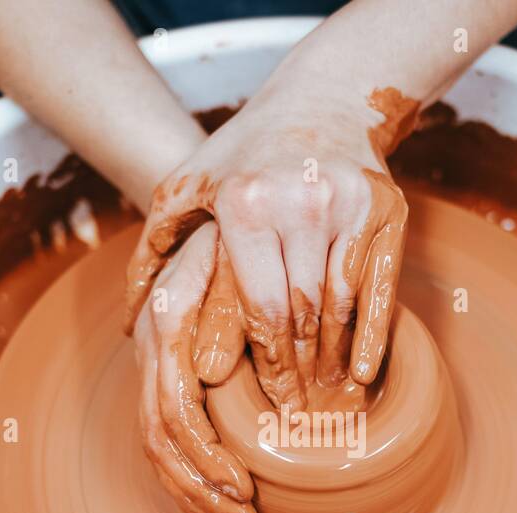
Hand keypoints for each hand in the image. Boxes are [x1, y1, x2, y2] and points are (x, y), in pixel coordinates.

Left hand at [125, 87, 408, 409]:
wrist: (323, 97)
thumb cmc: (246, 154)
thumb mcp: (189, 186)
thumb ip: (157, 250)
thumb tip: (131, 321)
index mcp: (244, 206)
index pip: (259, 309)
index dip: (269, 365)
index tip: (272, 403)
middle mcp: (298, 204)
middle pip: (302, 314)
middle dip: (301, 371)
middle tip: (300, 412)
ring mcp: (346, 205)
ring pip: (341, 306)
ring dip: (335, 358)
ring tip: (328, 395)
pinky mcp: (385, 208)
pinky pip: (379, 287)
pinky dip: (373, 335)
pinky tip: (364, 369)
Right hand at [132, 222, 258, 512]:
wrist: (214, 219)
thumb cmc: (242, 242)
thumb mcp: (240, 262)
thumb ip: (230, 309)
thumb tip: (213, 374)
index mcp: (165, 327)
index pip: (172, 409)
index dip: (205, 455)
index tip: (245, 484)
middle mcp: (150, 353)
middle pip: (160, 442)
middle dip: (202, 490)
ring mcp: (153, 369)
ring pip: (158, 451)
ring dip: (196, 496)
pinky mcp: (165, 383)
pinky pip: (166, 445)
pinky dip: (190, 484)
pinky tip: (218, 510)